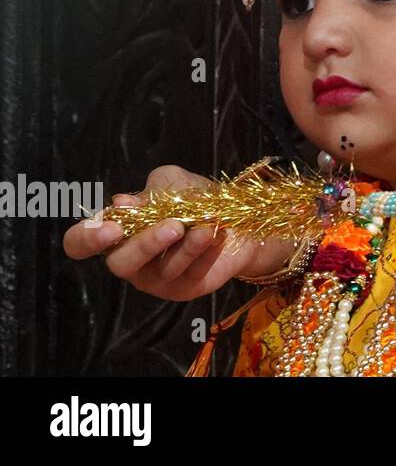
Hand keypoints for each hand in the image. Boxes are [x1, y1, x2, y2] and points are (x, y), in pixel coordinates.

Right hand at [62, 165, 296, 301]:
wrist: (238, 216)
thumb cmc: (194, 199)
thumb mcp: (173, 183)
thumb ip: (151, 193)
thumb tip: (121, 204)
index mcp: (117, 232)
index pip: (79, 244)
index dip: (87, 239)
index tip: (110, 227)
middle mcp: (130, 260)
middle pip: (120, 264)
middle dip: (145, 244)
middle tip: (174, 226)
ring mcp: (156, 279)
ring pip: (162, 270)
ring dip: (187, 247)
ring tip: (207, 228)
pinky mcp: (185, 288)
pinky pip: (192, 274)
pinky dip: (207, 252)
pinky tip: (219, 234)